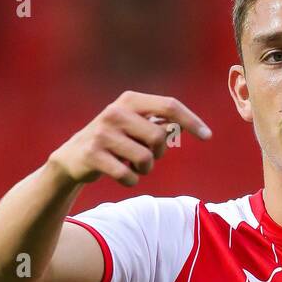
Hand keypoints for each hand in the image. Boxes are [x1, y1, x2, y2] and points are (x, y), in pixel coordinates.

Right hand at [47, 89, 211, 188]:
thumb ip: (159, 124)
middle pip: (159, 137)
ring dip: (144, 170)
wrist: (74, 158)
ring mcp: (103, 133)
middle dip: (159, 153)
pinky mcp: (93, 154)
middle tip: (146, 156)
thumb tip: (184, 126)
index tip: (208, 136)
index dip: (191, 121)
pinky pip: (128, 176)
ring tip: (131, 165)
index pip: (169, 106)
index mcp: (130, 100)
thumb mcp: (135, 127)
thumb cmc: (115, 143)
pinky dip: (130, 181)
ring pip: (146, 159)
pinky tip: (120, 175)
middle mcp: (116, 112)